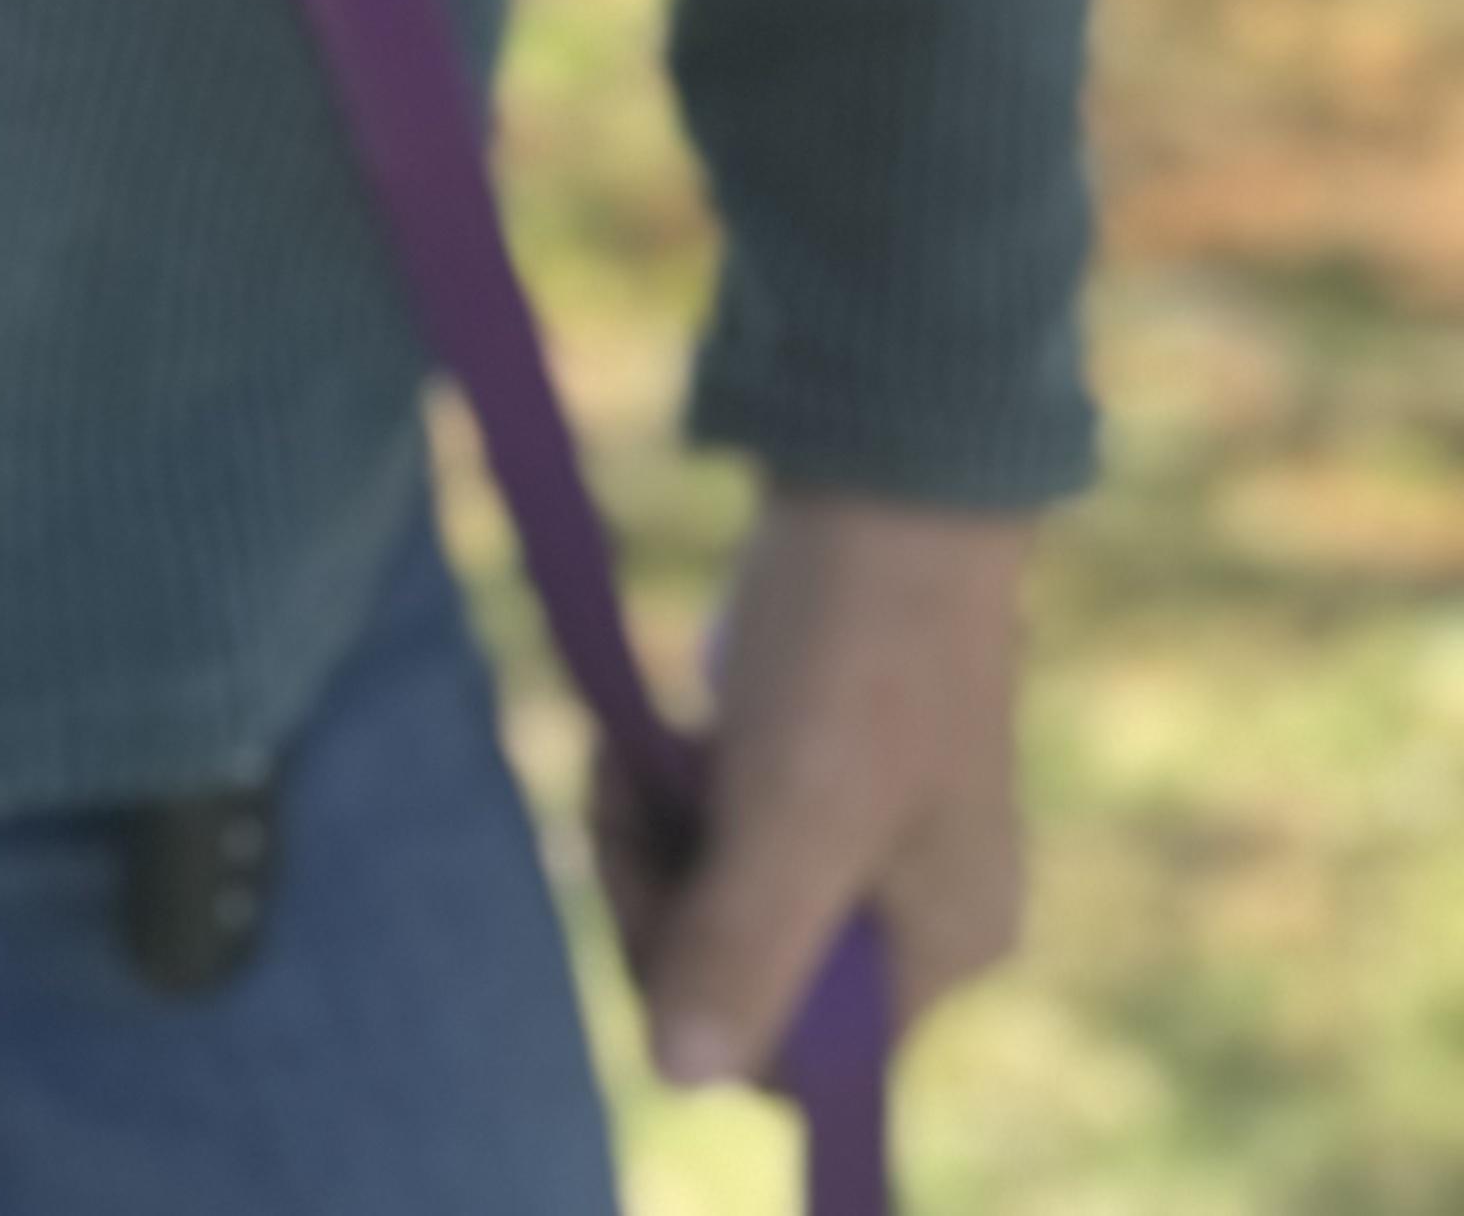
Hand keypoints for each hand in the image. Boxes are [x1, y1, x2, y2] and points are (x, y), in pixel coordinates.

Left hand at [604, 486, 1034, 1091]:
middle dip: (660, 894)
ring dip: (650, 835)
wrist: (880, 485)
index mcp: (944, 944)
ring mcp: (868, 840)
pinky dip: (670, 793)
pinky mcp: (817, 774)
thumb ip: (743, 947)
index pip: (804, 1058)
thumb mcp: (793, 812)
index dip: (705, 999)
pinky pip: (721, 829)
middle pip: (749, 975)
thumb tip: (680, 1077)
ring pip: (720, 895)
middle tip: (617, 795)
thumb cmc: (855, 652)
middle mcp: (917, 910)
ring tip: (625, 752)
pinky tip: (642, 739)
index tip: (652, 894)